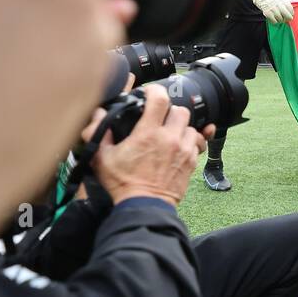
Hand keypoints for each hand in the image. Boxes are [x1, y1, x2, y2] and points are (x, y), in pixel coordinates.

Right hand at [90, 85, 208, 206]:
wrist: (144, 206)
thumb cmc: (123, 184)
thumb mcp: (102, 158)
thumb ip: (99, 132)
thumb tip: (99, 114)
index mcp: (148, 133)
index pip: (159, 99)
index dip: (155, 90)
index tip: (149, 93)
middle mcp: (169, 138)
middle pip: (180, 110)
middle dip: (169, 111)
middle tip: (159, 118)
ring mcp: (183, 150)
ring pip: (190, 126)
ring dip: (181, 127)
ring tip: (169, 133)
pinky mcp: (191, 161)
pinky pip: (198, 142)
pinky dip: (191, 140)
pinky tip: (182, 143)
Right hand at [238, 0, 294, 22]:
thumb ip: (284, 4)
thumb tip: (290, 11)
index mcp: (282, 1)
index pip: (291, 9)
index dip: (291, 14)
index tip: (290, 15)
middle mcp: (278, 5)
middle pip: (287, 16)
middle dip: (287, 19)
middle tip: (285, 19)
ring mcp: (273, 9)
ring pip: (280, 20)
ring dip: (280, 20)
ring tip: (277, 18)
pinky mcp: (267, 13)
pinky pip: (274, 21)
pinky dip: (274, 22)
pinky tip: (273, 19)